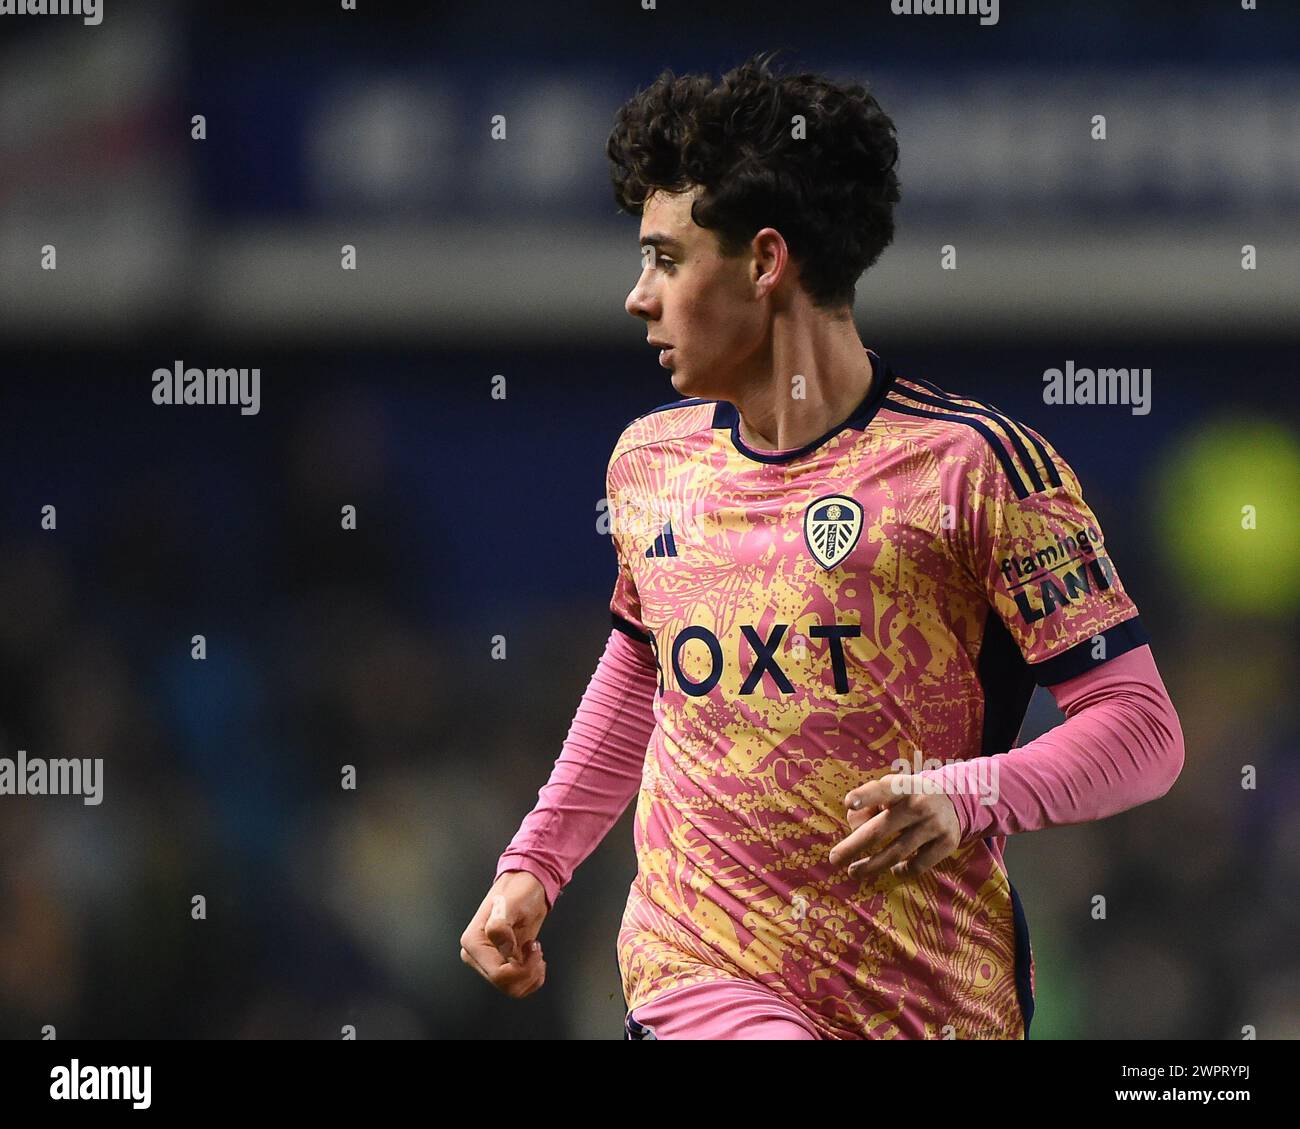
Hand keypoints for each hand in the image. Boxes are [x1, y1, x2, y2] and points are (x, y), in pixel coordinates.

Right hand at [459, 870, 549, 997]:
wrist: (527, 886)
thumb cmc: (518, 890)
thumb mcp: (511, 903)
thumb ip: (501, 925)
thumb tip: (502, 947)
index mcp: (473, 942)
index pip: (498, 975)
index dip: (522, 968)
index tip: (533, 946)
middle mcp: (477, 955)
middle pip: (505, 985)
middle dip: (528, 972)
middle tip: (536, 948)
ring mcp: (489, 961)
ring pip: (512, 989)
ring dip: (531, 975)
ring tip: (536, 953)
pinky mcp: (501, 963)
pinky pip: (517, 985)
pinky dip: (532, 976)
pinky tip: (535, 958)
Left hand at [828, 774, 960, 880]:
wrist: (954, 801)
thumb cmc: (908, 797)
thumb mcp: (890, 791)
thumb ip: (868, 805)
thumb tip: (855, 831)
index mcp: (903, 786)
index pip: (882, 789)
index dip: (865, 796)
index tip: (849, 803)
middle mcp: (920, 804)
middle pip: (881, 830)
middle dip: (854, 846)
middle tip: (834, 859)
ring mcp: (935, 824)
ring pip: (896, 853)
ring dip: (871, 866)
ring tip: (853, 871)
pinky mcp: (947, 843)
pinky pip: (917, 866)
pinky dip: (901, 871)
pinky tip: (893, 869)